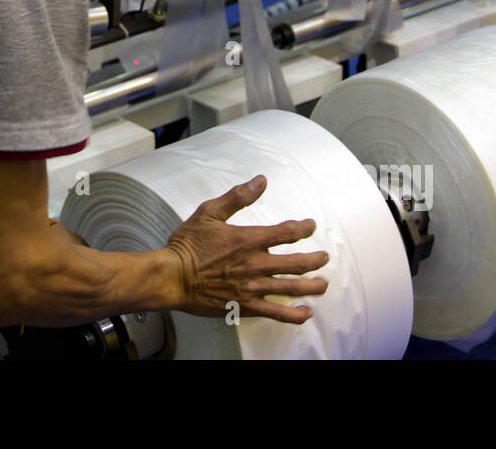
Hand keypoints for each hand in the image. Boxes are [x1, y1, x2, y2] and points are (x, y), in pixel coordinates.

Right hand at [162, 175, 327, 324]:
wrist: (172, 277)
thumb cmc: (187, 245)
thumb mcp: (209, 212)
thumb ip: (237, 197)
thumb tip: (260, 181)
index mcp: (248, 240)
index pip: (286, 232)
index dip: (303, 228)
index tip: (310, 226)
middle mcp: (256, 264)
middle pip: (297, 262)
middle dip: (315, 259)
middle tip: (323, 257)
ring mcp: (253, 287)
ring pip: (292, 287)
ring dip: (312, 286)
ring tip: (322, 284)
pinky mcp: (246, 306)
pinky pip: (276, 313)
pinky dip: (294, 314)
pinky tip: (305, 313)